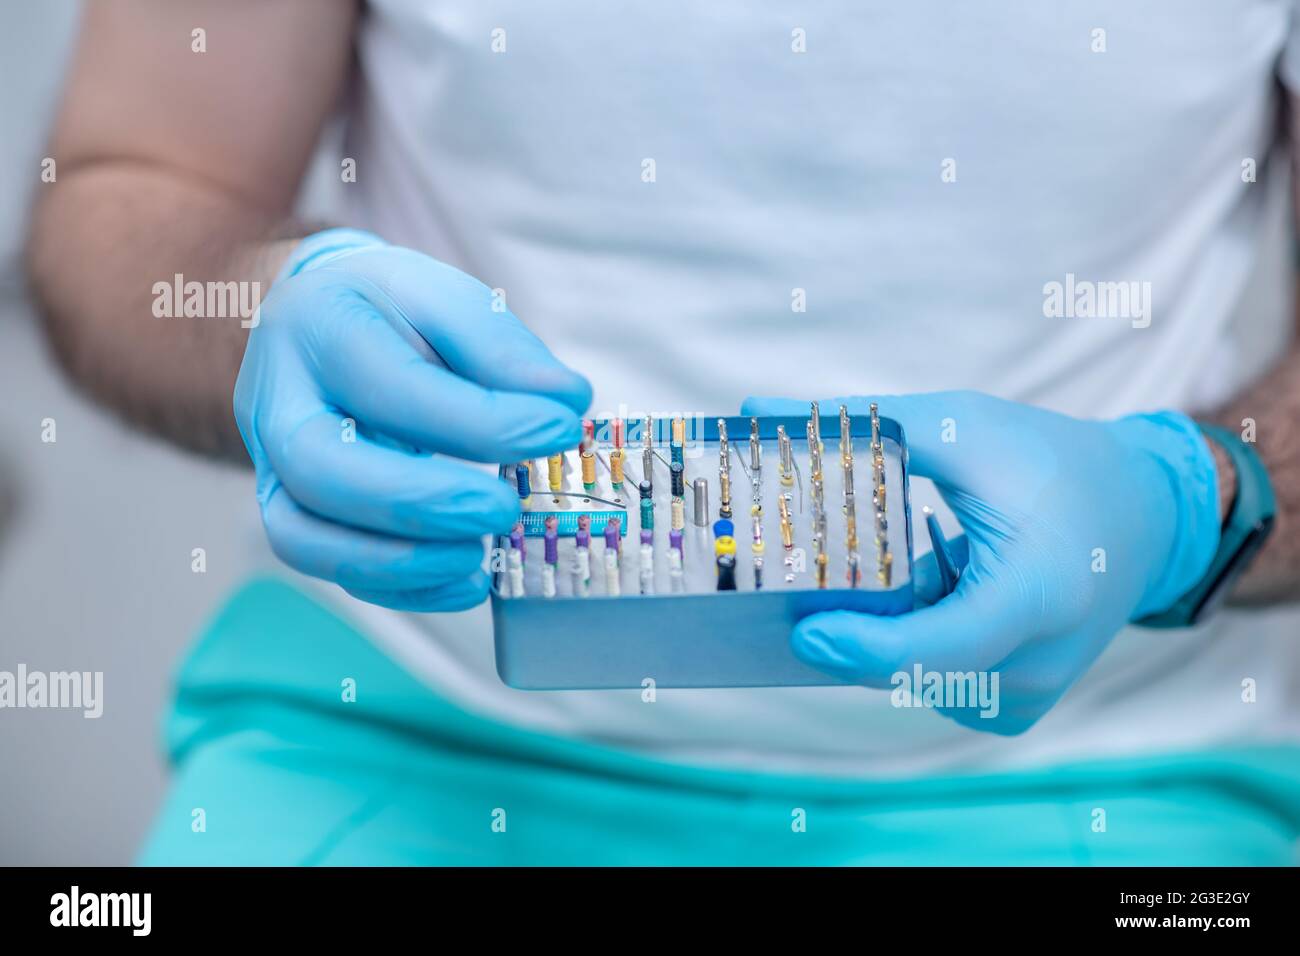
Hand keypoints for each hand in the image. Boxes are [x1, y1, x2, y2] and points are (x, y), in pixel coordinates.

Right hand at [234, 229, 590, 610]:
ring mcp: (269, 465)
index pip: (392, 385)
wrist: (318, 321)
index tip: (559, 430)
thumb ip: (502, 348)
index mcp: (319, 325)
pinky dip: (398, 587)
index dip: (480, 421)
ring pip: (302, 536)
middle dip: (423, 502)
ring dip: (400, 562)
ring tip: (480, 557)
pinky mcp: (287, 511)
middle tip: (506, 509)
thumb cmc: (391, 310)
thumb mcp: (446, 297)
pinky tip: (465, 578)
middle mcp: (276, 401)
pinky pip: (325, 565)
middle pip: (322, 469)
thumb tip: (566, 402)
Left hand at [742, 391, 1220, 733]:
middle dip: (849, 628)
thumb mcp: (961, 427)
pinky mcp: (1014, 706)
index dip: (864, 646)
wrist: (1142, 513)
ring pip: (912, 679)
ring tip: (901, 564)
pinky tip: (927, 592)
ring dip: (881, 631)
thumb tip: (754, 411)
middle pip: (910, 667)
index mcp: (1040, 593)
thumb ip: (863, 425)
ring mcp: (1028, 694)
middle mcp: (1039, 661)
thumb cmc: (1051, 461)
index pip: (939, 646)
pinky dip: (910, 644)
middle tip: (794, 582)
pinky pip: (931, 684)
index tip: (804, 629)